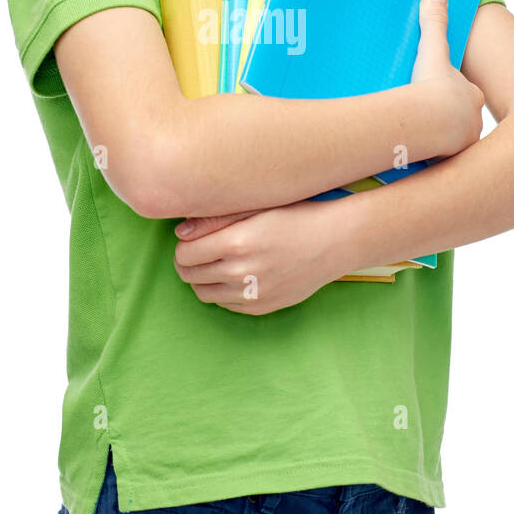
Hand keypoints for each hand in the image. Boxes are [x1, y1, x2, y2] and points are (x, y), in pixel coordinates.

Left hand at [172, 201, 338, 314]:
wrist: (333, 241)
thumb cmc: (295, 215)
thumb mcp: (255, 206)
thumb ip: (214, 218)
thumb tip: (180, 233)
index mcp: (237, 243)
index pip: (185, 254)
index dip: (183, 246)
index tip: (190, 239)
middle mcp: (242, 272)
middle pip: (190, 276)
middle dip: (187, 263)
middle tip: (196, 251)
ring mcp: (253, 294)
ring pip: (204, 294)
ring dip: (202, 279)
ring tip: (212, 264)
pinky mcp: (262, 307)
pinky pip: (226, 305)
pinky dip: (222, 292)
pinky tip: (233, 275)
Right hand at [410, 0, 484, 156]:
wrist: (429, 121)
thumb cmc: (431, 86)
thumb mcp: (432, 49)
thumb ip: (434, 22)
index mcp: (472, 96)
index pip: (464, 94)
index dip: (448, 93)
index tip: (434, 95)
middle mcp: (473, 121)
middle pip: (459, 118)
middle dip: (445, 119)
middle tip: (426, 118)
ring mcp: (463, 143)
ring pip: (451, 141)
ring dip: (438, 140)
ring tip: (418, 138)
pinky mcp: (449, 161)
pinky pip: (440, 159)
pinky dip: (429, 156)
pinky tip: (414, 154)